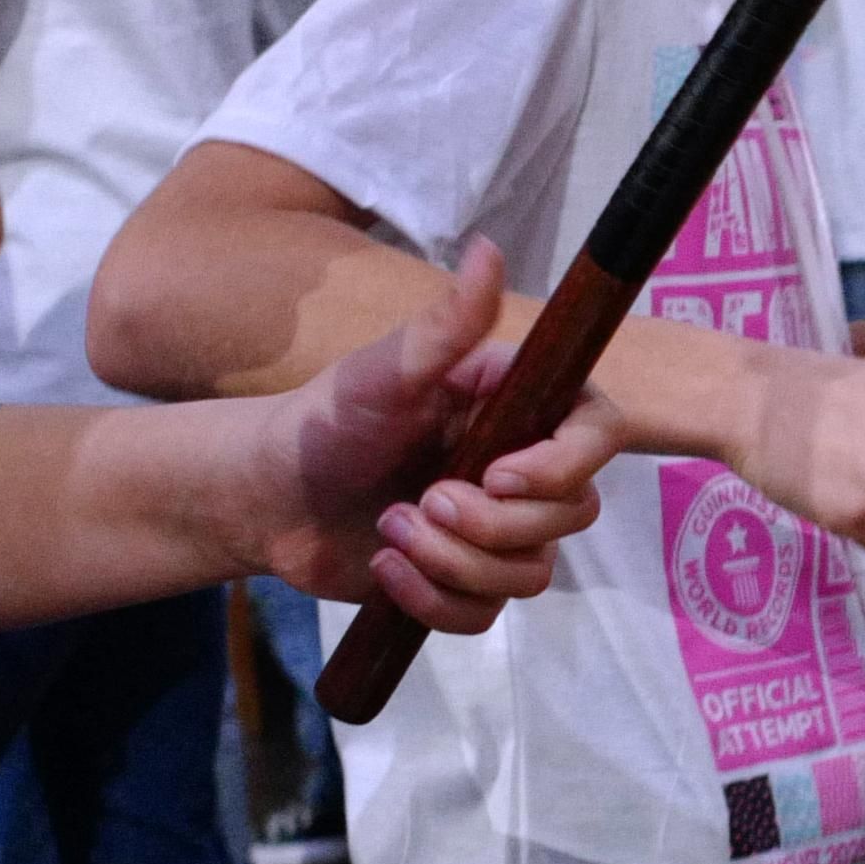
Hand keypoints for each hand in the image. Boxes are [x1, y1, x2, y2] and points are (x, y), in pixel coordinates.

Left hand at [245, 240, 617, 626]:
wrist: (267, 498)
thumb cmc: (325, 423)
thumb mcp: (383, 373)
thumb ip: (446, 324)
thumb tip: (491, 249)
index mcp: (516, 405)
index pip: (597, 432)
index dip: (566, 463)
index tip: (499, 475)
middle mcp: (521, 465)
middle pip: (571, 513)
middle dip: (493, 525)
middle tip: (420, 503)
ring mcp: (498, 529)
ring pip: (532, 571)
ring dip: (456, 564)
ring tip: (390, 534)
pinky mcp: (468, 580)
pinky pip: (488, 614)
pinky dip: (434, 600)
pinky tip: (385, 573)